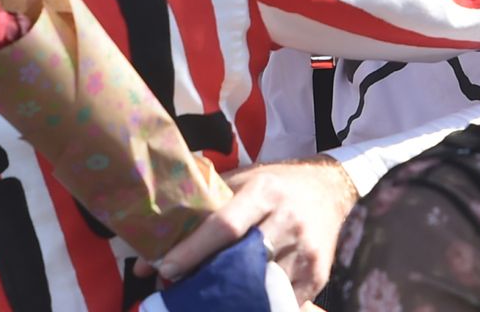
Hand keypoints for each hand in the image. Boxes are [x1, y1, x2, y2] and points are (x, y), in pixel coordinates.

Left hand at [142, 157, 359, 302]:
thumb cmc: (274, 184)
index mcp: (264, 192)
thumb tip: (151, 244)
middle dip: (207, 279)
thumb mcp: (242, 180)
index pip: (224, 225)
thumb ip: (202, 206)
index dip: (193, 250)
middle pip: (241, 259)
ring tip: (208, 297)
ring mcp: (305, 251)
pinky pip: (283, 300)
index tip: (165, 268)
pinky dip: (259, 304)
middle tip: (180, 290)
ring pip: (260, 285)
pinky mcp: (317, 274)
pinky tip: (241, 301)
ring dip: (231, 296)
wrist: (328, 189)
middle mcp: (287, 220)